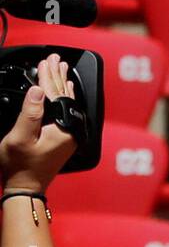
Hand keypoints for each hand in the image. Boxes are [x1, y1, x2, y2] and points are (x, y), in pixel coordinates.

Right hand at [0, 54, 77, 191]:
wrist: (24, 188)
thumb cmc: (20, 166)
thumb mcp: (20, 137)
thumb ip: (30, 113)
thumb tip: (38, 90)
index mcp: (63, 130)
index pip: (56, 95)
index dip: (48, 76)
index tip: (46, 60)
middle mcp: (70, 132)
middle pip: (64, 97)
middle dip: (57, 76)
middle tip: (55, 58)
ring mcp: (68, 136)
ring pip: (67, 103)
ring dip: (61, 84)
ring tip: (60, 67)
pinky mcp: (63, 139)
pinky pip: (66, 112)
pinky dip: (63, 97)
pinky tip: (65, 91)